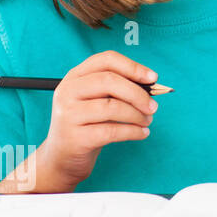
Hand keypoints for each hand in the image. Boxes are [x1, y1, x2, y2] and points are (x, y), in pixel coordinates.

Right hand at [37, 51, 157, 191]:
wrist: (63, 156)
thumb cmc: (89, 123)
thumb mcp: (98, 100)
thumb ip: (119, 88)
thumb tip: (152, 84)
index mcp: (75, 77)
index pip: (106, 60)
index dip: (133, 67)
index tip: (153, 78)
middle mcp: (67, 91)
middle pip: (110, 81)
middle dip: (138, 94)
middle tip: (153, 106)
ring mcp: (68, 115)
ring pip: (112, 107)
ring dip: (138, 115)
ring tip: (147, 121)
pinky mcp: (75, 138)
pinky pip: (112, 131)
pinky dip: (133, 131)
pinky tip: (142, 133)